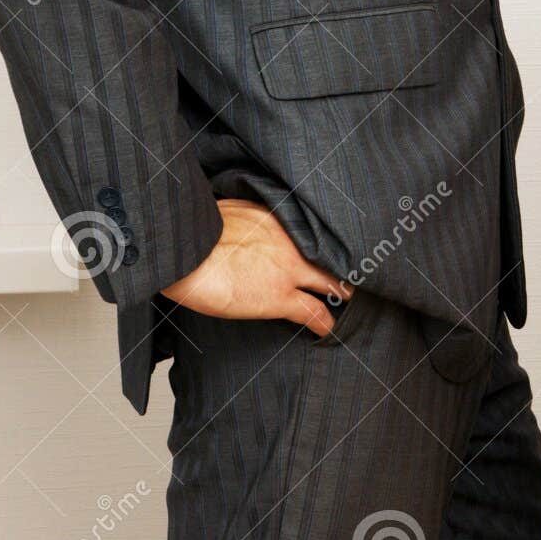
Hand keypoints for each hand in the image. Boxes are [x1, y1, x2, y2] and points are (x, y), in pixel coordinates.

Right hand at [160, 198, 353, 335]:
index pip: (310, 231)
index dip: (320, 244)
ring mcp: (289, 269)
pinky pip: (314, 312)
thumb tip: (241, 223)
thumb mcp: (229, 209)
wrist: (187, 247)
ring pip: (331, 282)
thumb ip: (246, 218)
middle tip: (353, 276)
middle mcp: (290, 240)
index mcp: (276, 217)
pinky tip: (329, 330)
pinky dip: (324, 323)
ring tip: (350, 302)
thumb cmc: (197, 229)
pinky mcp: (279, 297)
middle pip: (330, 254)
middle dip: (342, 265)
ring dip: (341, 293)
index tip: (328, 250)